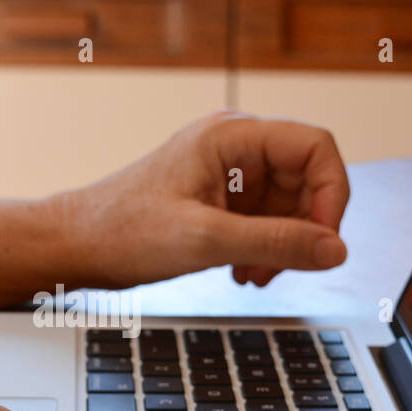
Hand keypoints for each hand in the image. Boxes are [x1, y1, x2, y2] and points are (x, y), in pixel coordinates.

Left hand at [59, 110, 350, 288]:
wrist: (76, 246)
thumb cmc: (122, 231)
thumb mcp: (205, 240)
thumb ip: (276, 243)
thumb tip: (335, 249)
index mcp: (233, 136)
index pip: (317, 147)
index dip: (331, 194)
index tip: (322, 241)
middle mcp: (236, 148)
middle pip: (308, 179)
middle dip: (303, 228)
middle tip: (282, 266)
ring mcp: (229, 175)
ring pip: (290, 206)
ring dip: (282, 246)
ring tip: (252, 274)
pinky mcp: (221, 202)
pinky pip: (266, 221)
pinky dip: (264, 250)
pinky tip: (241, 272)